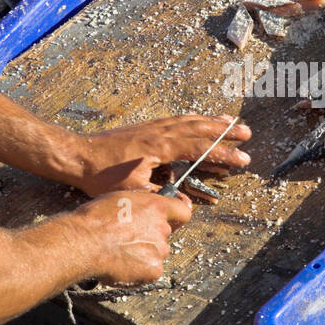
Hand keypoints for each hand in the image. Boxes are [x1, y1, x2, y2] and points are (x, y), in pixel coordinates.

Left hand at [74, 114, 251, 197]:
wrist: (78, 156)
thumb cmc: (102, 176)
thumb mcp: (134, 192)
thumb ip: (162, 196)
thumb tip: (186, 205)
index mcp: (160, 146)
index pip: (199, 147)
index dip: (223, 154)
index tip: (242, 158)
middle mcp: (160, 132)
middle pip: (200, 128)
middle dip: (225, 132)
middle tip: (247, 133)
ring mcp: (153, 127)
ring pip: (189, 120)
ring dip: (211, 121)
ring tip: (230, 121)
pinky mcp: (145, 127)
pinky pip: (176, 120)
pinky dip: (193, 119)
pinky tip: (198, 119)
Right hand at [76, 188, 192, 285]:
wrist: (84, 243)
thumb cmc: (95, 219)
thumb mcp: (120, 198)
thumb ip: (140, 201)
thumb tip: (147, 203)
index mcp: (156, 207)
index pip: (183, 211)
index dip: (177, 216)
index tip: (173, 220)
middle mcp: (162, 228)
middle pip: (165, 235)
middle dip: (151, 237)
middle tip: (129, 239)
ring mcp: (160, 250)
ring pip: (157, 253)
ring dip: (144, 254)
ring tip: (121, 252)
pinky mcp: (154, 270)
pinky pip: (150, 271)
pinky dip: (139, 271)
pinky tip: (122, 266)